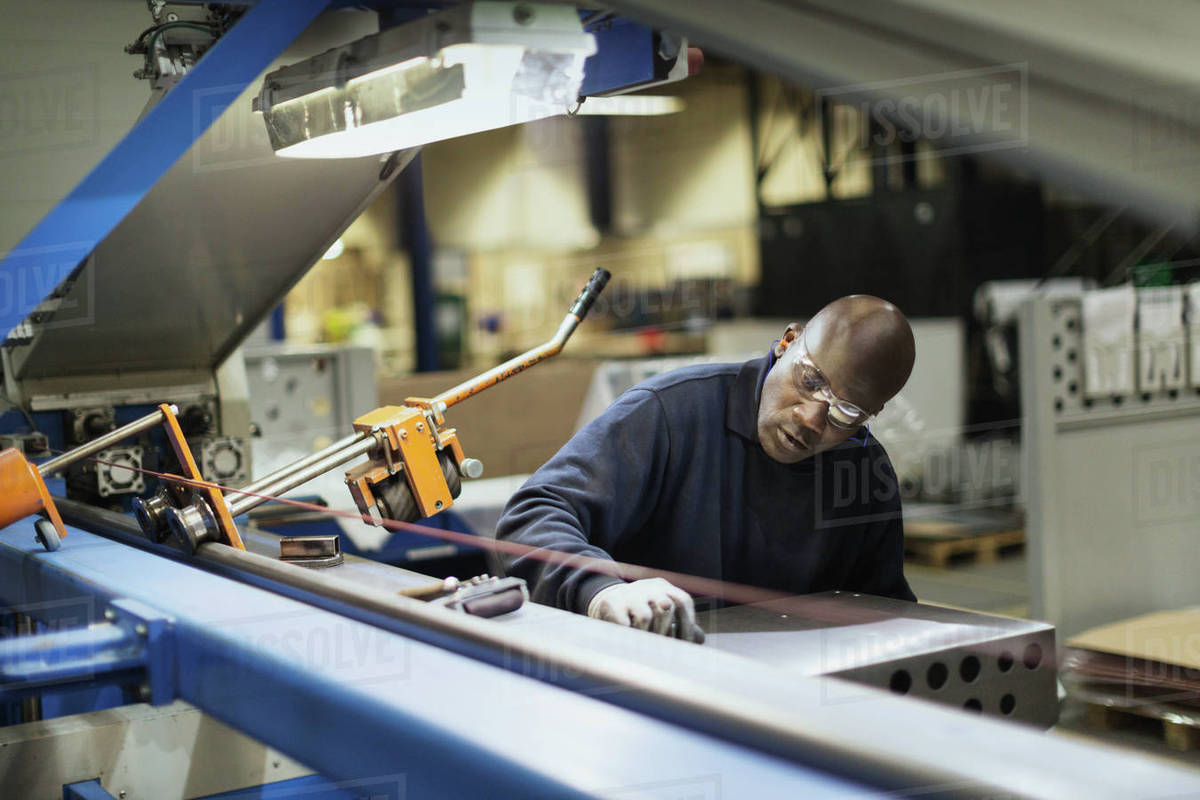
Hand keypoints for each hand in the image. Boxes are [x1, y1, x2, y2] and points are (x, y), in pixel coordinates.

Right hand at [587, 578, 704, 642]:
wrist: (608, 601)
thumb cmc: (642, 611)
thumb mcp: (662, 612)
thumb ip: (682, 625)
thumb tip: (700, 639)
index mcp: (664, 587)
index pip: (682, 601)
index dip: (687, 624)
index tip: (685, 644)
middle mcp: (648, 587)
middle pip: (666, 606)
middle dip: (667, 631)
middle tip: (664, 648)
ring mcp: (630, 594)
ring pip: (645, 616)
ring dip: (647, 635)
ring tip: (645, 644)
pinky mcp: (613, 604)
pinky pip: (624, 624)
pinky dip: (630, 635)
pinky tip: (630, 640)